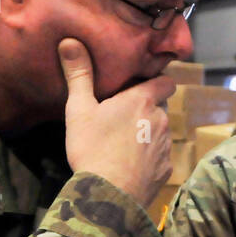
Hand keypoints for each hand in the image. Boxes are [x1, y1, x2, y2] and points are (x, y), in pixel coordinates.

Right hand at [58, 38, 173, 206]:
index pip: (165, 81)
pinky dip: (149, 157)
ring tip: (125, 141)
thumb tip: (70, 41)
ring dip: (149, 132)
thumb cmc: (92, 148)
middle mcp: (161, 119)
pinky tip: (131, 164)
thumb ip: (78, 74)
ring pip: (161, 131)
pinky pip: (160, 156)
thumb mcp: (79, 109)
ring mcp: (165, 146)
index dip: (157, 81)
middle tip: (125, 114)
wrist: (108, 195)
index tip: (143, 84)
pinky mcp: (166, 169)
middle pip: (161, 106)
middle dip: (148, 108)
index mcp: (143, 100)